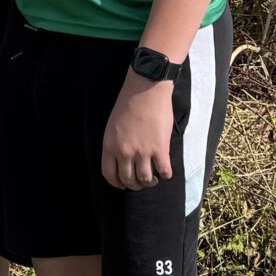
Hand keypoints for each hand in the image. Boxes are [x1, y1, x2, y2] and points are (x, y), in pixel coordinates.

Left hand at [101, 76, 174, 190]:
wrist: (145, 90)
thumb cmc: (128, 103)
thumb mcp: (112, 126)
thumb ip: (115, 144)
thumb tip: (121, 158)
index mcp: (109, 146)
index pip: (109, 175)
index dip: (117, 183)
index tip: (124, 184)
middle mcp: (124, 152)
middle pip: (128, 180)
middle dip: (135, 185)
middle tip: (141, 182)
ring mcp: (142, 152)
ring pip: (145, 179)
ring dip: (150, 182)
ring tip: (154, 178)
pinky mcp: (160, 148)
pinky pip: (164, 171)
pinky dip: (165, 175)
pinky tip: (166, 171)